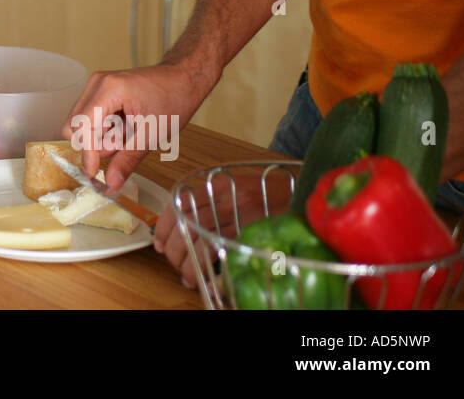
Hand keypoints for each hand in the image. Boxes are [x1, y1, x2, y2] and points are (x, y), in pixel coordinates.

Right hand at [59, 61, 207, 189]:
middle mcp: (97, 83)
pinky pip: (91, 118)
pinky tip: (126, 127)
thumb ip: (127, 159)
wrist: (183, 79)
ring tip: (129, 133)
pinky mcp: (100, 90)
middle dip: (96, 143)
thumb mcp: (152, 134)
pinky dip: (106, 130)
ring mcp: (97, 85)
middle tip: (122, 146)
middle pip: (76, 125)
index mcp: (109, 89)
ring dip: (103, 137)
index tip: (93, 174)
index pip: (82, 126)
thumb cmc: (173, 99)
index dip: (86, 153)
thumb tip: (111, 182)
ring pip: (83, 124)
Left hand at [154, 168, 275, 290]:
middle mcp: (226, 196)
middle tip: (174, 263)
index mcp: (217, 184)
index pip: (179, 201)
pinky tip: (203, 279)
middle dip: (174, 248)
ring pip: (199, 240)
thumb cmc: (271, 195)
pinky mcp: (253, 231)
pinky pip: (220, 252)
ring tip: (187, 275)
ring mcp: (240, 214)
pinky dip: (206, 268)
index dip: (164, 225)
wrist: (304, 193)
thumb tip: (186, 228)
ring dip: (187, 263)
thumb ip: (213, 202)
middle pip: (186, 223)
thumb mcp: (238, 188)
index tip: (159, 242)